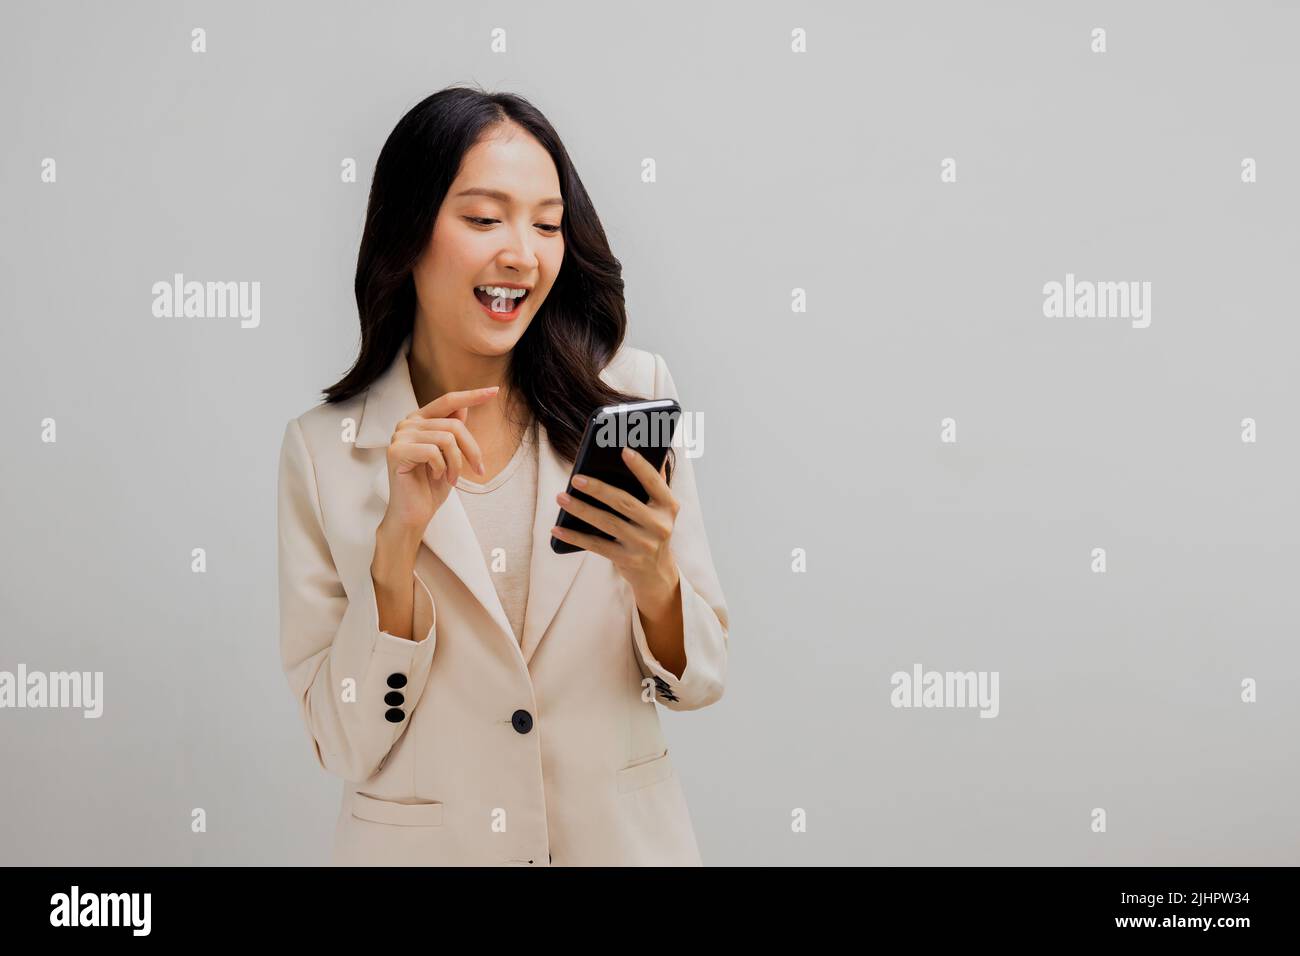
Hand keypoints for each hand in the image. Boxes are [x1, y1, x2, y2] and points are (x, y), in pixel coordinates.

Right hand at [381, 386, 495, 537]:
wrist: (414, 514)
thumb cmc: (431, 486)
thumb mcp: (450, 456)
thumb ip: (452, 431)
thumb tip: (463, 408)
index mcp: (420, 420)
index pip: (448, 401)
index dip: (472, 396)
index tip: (494, 391)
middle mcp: (408, 423)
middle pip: (453, 425)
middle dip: (471, 450)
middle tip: (477, 470)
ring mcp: (400, 436)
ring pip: (446, 439)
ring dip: (457, 463)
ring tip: (452, 478)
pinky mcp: (396, 451)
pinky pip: (433, 452)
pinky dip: (442, 468)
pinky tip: (436, 477)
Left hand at [550, 447, 680, 606]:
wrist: (657, 573)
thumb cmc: (652, 530)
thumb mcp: (660, 509)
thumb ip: (655, 482)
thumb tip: (645, 451)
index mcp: (669, 507)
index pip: (654, 482)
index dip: (640, 467)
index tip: (624, 450)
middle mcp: (659, 526)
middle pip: (624, 503)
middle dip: (598, 489)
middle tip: (576, 478)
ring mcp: (643, 545)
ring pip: (608, 523)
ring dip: (582, 509)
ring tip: (561, 498)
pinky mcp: (627, 560)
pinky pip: (597, 546)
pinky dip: (575, 537)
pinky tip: (557, 528)